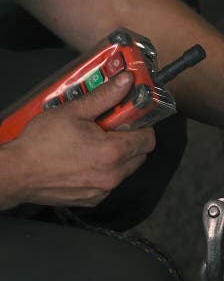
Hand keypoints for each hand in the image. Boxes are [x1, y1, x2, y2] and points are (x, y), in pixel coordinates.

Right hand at [0, 71, 155, 207]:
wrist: (17, 172)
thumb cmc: (41, 143)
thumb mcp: (73, 111)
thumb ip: (105, 96)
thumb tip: (126, 81)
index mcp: (113, 151)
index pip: (149, 139)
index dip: (142, 126)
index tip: (129, 119)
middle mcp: (113, 174)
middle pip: (140, 155)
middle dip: (131, 140)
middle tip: (110, 129)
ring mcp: (104, 190)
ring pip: (126, 169)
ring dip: (119, 157)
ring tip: (95, 144)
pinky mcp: (93, 199)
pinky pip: (110, 183)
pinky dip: (105, 172)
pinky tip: (86, 161)